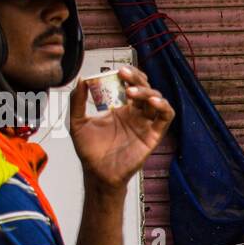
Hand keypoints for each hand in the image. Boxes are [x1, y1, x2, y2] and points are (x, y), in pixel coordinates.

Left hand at [68, 66, 172, 193]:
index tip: (116, 70)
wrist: (97, 174)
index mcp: (121, 108)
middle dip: (136, 78)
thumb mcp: (77, 122)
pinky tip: (152, 101)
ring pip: (156, 99)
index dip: (127, 74)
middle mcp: (136, 114)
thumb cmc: (90, 151)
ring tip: (130, 91)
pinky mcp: (153, 135)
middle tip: (123, 74)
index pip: (130, 84)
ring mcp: (146, 124)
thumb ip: (77, 102)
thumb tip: (81, 80)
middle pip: (144, 88)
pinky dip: (163, 106)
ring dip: (146, 91)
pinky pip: (166, 117)